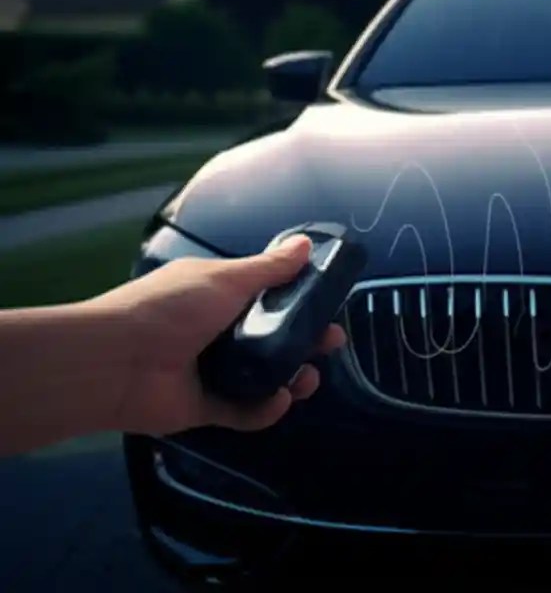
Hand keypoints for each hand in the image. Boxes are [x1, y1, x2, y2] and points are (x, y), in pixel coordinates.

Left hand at [93, 234, 346, 435]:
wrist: (116, 362)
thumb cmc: (172, 309)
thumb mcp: (225, 279)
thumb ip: (269, 268)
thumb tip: (307, 245)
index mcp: (219, 297)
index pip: (270, 300)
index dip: (301, 305)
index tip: (329, 308)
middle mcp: (218, 333)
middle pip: (274, 341)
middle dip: (307, 343)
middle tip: (329, 345)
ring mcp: (212, 373)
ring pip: (265, 378)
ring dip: (292, 378)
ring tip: (305, 380)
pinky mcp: (207, 408)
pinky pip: (245, 411)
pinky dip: (264, 410)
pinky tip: (278, 400)